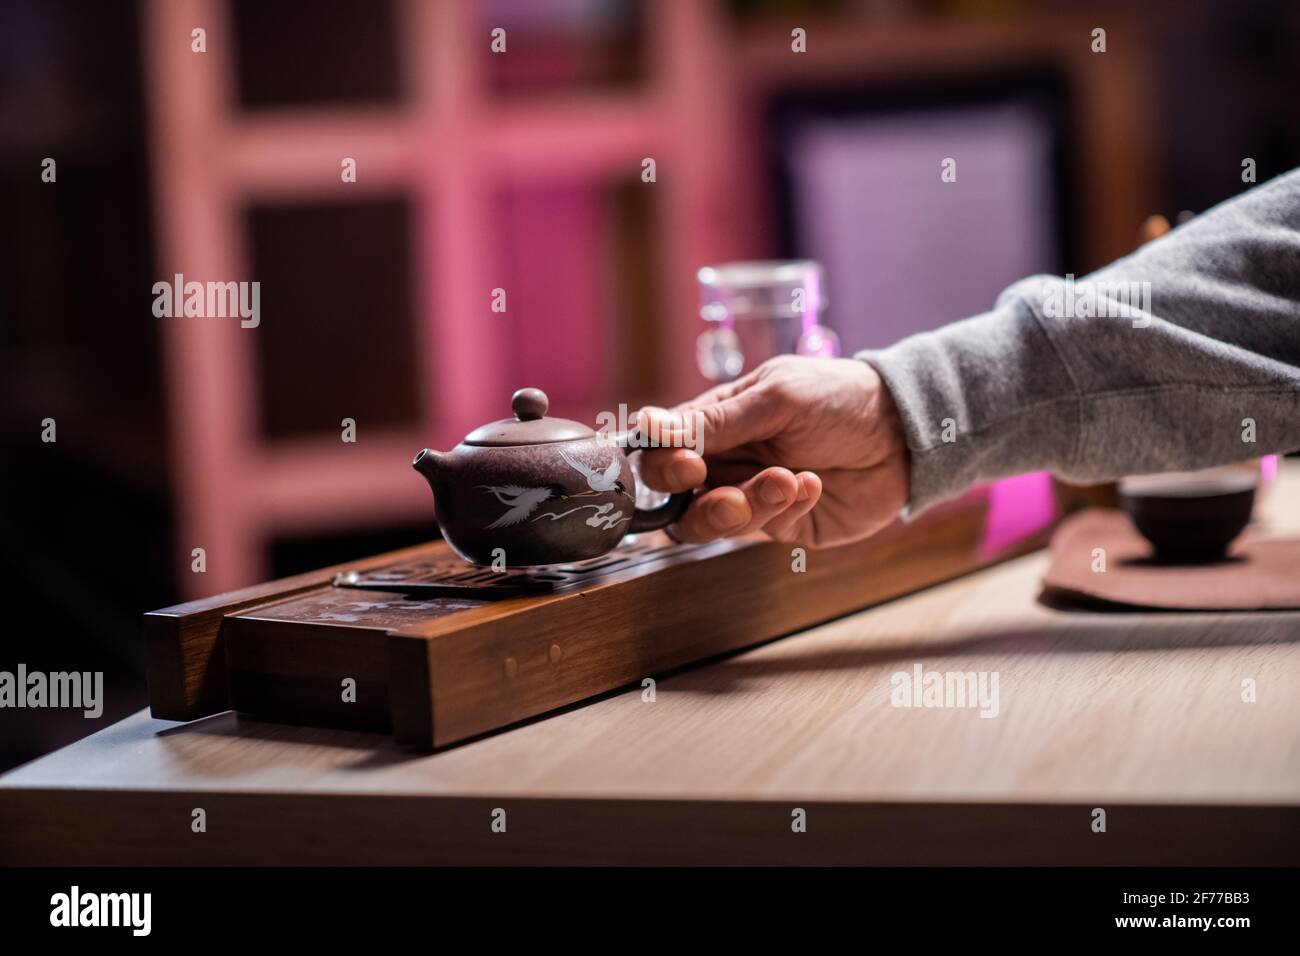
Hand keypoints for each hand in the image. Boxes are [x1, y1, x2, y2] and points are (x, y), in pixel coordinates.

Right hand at [636, 355, 909, 546]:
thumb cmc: (839, 398)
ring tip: (785, 482)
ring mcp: (750, 496)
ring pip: (712, 523)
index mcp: (714, 423)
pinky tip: (812, 484)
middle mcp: (725, 463)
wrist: (904, 432)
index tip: (690, 466)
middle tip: (731, 493)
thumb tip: (649, 424)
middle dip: (700, 501)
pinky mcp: (782, 524)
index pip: (662, 451)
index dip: (664, 465)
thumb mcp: (776, 398)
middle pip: (676, 499)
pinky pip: (762, 528)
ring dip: (745, 507)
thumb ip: (715, 421)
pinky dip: (784, 506)